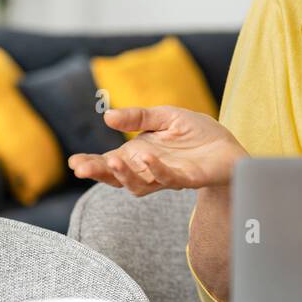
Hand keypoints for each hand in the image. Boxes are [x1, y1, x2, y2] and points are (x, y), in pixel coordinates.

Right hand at [68, 106, 246, 196]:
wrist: (228, 144)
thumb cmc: (195, 132)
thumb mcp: (164, 116)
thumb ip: (138, 116)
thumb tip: (108, 116)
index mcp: (138, 155)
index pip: (110, 163)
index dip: (92, 164)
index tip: (73, 162)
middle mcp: (149, 170)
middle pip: (119, 178)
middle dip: (100, 173)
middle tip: (82, 168)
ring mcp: (168, 177)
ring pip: (140, 184)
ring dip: (125, 173)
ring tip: (113, 159)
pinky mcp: (189, 179)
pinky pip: (169, 178)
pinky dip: (157, 169)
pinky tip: (147, 156)